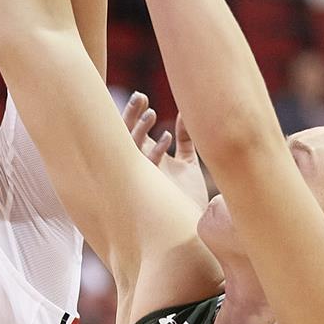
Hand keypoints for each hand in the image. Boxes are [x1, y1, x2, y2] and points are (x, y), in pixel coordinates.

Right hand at [125, 92, 208, 213]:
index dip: (133, 114)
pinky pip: (152, 165)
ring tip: (150, 113)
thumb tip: (186, 112)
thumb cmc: (189, 198)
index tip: (141, 96)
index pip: (132, 132)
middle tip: (139, 97)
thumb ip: (185, 138)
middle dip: (131, 117)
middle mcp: (142, 168)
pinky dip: (158, 150)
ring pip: (133, 150)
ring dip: (139, 130)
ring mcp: (147, 177)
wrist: (195, 226)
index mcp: (146, 160)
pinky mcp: (156, 187)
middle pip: (128, 137)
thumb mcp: (188, 162)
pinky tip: (166, 136)